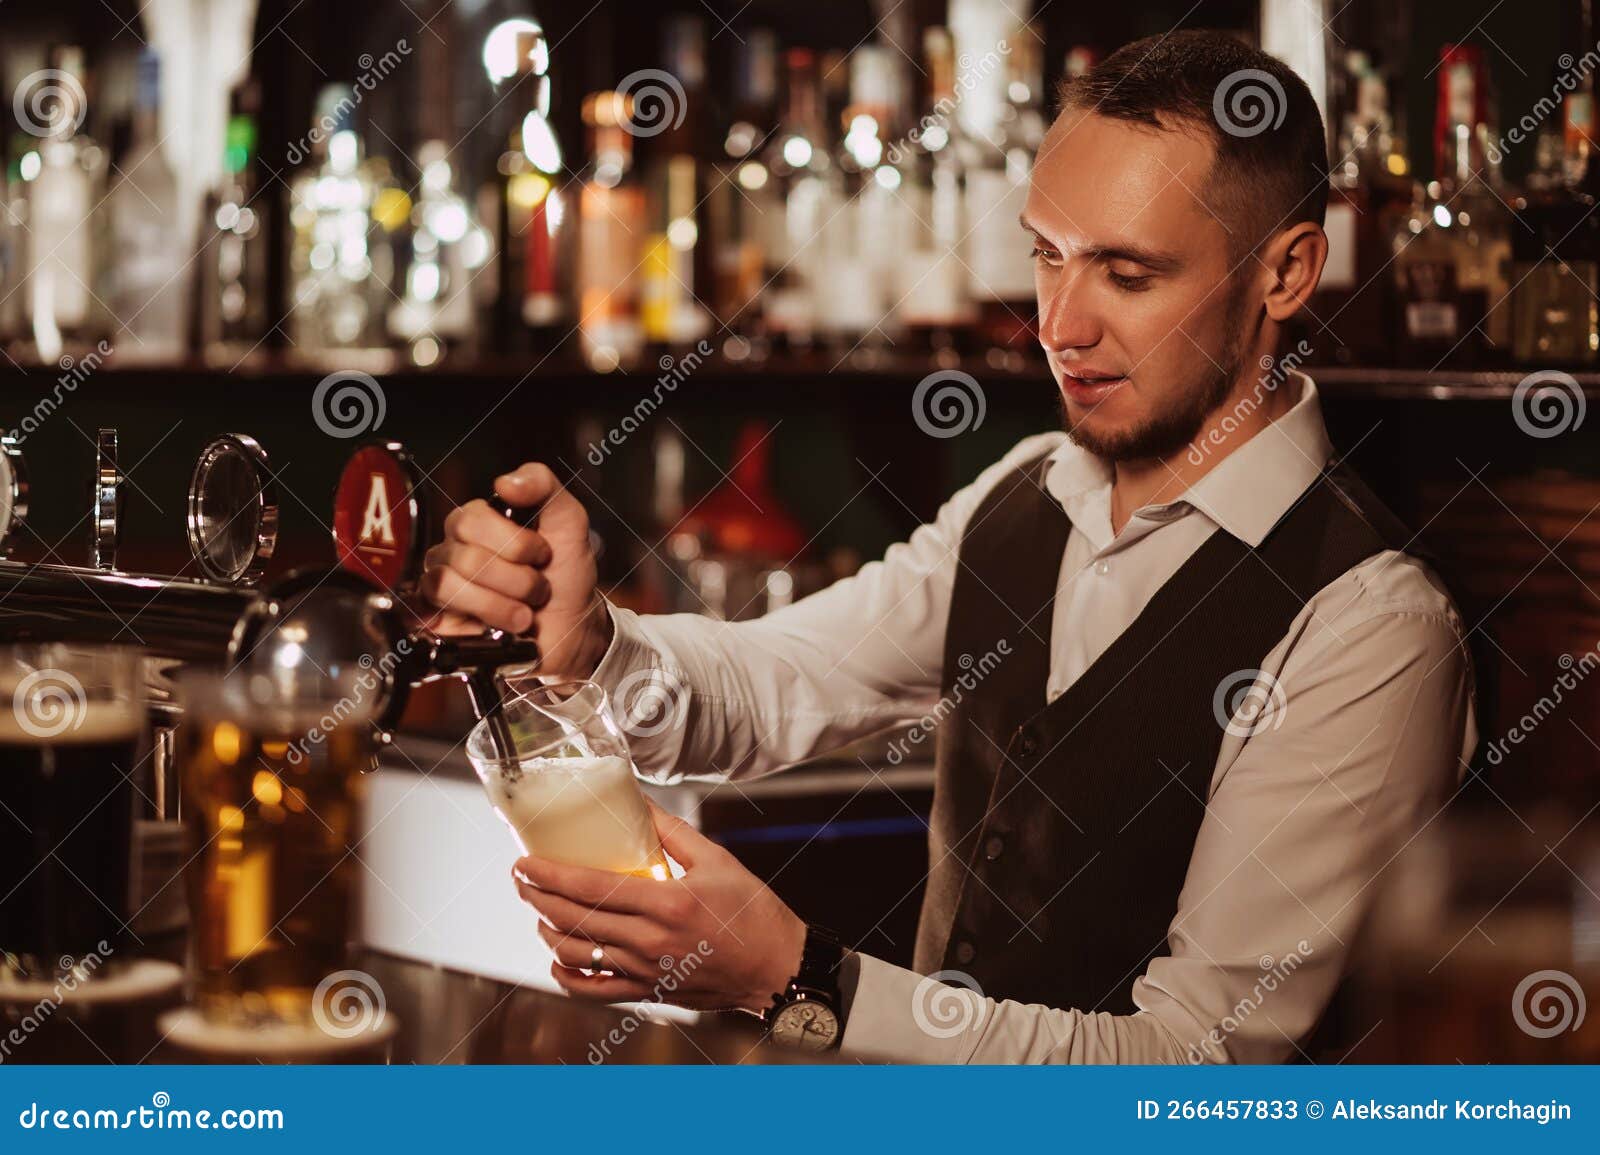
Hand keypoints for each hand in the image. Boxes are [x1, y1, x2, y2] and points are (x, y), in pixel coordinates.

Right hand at [420, 462, 611, 677]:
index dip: (516, 543)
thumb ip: (542, 485)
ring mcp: (441, 586)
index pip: (472, 520)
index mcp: (474, 522)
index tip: (543, 554)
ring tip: (525, 613)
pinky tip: (502, 625)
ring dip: (502, 605)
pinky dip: (481, 621)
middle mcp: (451, 550)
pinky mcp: (437, 623)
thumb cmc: (566, 574)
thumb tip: (504, 482)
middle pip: (465, 558)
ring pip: (447, 586)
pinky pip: (434, 616)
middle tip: (539, 588)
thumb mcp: (568, 521)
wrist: (574, 629)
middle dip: (517, 579)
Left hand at [513, 801, 806, 1012]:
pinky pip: (593, 991)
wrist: (776, 968)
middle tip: (522, 879)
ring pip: (575, 955)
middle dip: (537, 897)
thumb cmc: (753, 913)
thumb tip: (639, 802)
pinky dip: (567, 976)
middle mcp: (650, 941)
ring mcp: (646, 971)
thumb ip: (673, 832)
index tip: (525, 862)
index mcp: (667, 903)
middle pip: (573, 920)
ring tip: (540, 911)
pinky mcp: (648, 992)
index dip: (550, 875)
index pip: (590, 888)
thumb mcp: (718, 861)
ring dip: (547, 931)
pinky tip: (559, 957)